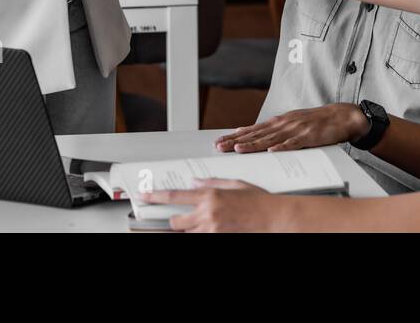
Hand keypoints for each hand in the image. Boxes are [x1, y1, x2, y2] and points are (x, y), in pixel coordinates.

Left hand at [138, 180, 283, 231]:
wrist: (274, 218)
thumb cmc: (259, 200)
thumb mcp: (235, 184)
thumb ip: (212, 182)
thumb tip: (195, 181)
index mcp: (210, 195)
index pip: (175, 195)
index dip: (156, 196)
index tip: (145, 196)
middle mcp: (208, 213)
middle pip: (176, 220)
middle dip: (177, 219)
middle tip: (185, 216)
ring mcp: (212, 229)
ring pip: (187, 232)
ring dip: (191, 228)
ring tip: (207, 222)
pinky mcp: (218, 239)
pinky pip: (202, 238)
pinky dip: (203, 233)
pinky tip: (215, 227)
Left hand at [214, 104, 369, 153]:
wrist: (341, 116)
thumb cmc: (316, 122)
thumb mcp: (292, 122)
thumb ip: (273, 129)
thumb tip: (252, 135)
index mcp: (279, 122)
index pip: (252, 130)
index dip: (234, 136)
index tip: (219, 142)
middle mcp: (284, 124)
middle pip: (256, 134)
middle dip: (236, 141)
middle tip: (219, 147)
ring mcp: (296, 129)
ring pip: (271, 139)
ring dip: (254, 144)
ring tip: (239, 149)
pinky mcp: (309, 136)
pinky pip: (294, 143)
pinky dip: (283, 147)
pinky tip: (272, 151)